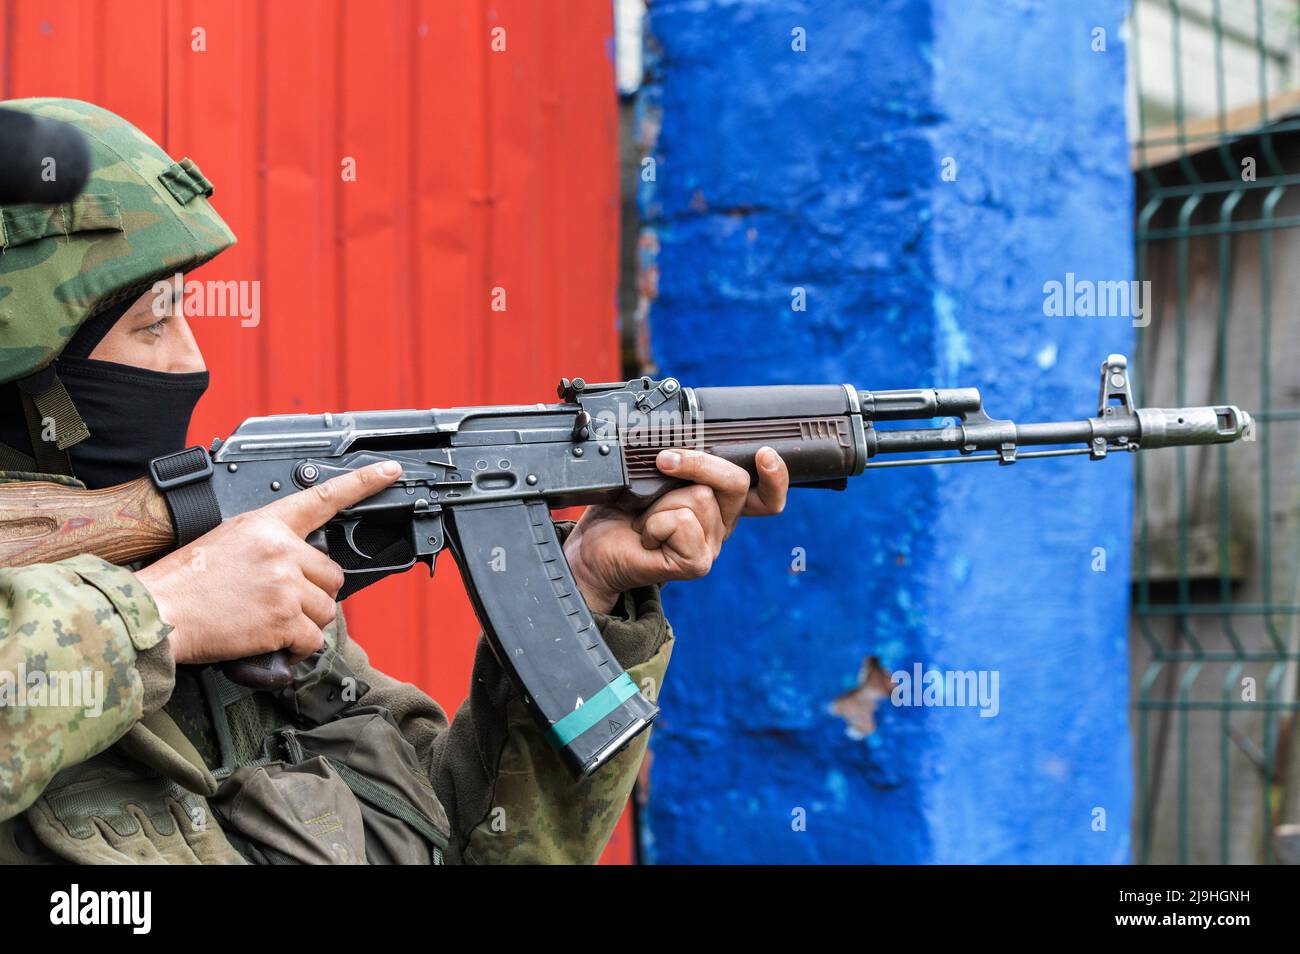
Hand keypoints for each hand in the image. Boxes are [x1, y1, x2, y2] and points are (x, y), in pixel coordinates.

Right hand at [137, 461, 402, 665]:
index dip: (363, 483)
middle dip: (314, 594)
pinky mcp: (284, 619)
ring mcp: (285, 585)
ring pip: (326, 609)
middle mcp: (282, 550)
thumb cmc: (182, 581)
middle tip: (281, 602)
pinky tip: (275, 643)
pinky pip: (313, 639)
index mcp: (266, 524)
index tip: (390, 471)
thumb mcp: (226, 540)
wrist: (158, 612)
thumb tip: (293, 562)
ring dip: (306, 622)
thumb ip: (267, 543)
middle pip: (332, 575)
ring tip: (271, 622)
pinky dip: (298, 648)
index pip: (323, 498)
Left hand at [563, 447, 788, 612]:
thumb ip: (678, 464)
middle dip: (697, 462)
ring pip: (700, 497)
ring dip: (660, 501)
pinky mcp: (696, 563)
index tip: (764, 453)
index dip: (775, 476)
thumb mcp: (651, 476)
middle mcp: (720, 525)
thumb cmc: (620, 512)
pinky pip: (682, 521)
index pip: (765, 495)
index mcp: (718, 504)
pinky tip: (646, 537)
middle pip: (734, 482)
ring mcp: (710, 546)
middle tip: (664, 462)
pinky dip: (655, 521)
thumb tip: (683, 446)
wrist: (593, 552)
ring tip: (645, 518)